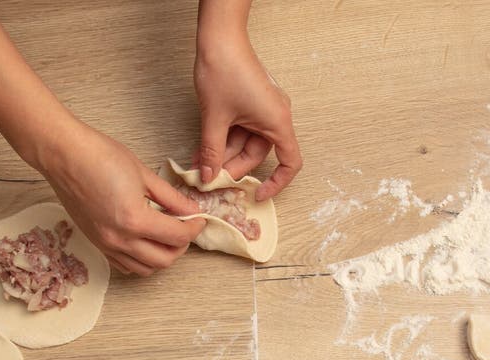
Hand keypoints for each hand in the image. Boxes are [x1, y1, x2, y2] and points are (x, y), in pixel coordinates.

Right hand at [38, 122, 205, 276]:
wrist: (63, 155)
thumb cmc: (99, 156)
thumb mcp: (143, 174)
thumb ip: (170, 197)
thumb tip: (190, 210)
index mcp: (135, 220)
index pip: (176, 236)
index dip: (194, 228)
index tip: (198, 219)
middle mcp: (120, 239)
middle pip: (164, 260)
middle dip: (181, 246)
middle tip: (185, 229)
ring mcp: (107, 245)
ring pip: (145, 269)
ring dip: (161, 257)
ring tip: (166, 237)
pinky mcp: (97, 244)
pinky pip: (126, 266)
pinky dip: (141, 260)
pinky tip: (145, 242)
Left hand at [194, 30, 301, 199]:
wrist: (219, 36)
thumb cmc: (225, 69)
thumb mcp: (215, 118)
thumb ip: (212, 152)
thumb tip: (209, 177)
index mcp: (277, 122)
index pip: (289, 163)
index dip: (276, 183)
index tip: (258, 194)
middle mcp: (274, 117)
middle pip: (256, 155)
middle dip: (231, 167)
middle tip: (208, 177)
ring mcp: (262, 110)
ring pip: (244, 144)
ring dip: (222, 155)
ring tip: (199, 163)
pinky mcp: (250, 104)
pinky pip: (239, 130)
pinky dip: (222, 140)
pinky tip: (203, 150)